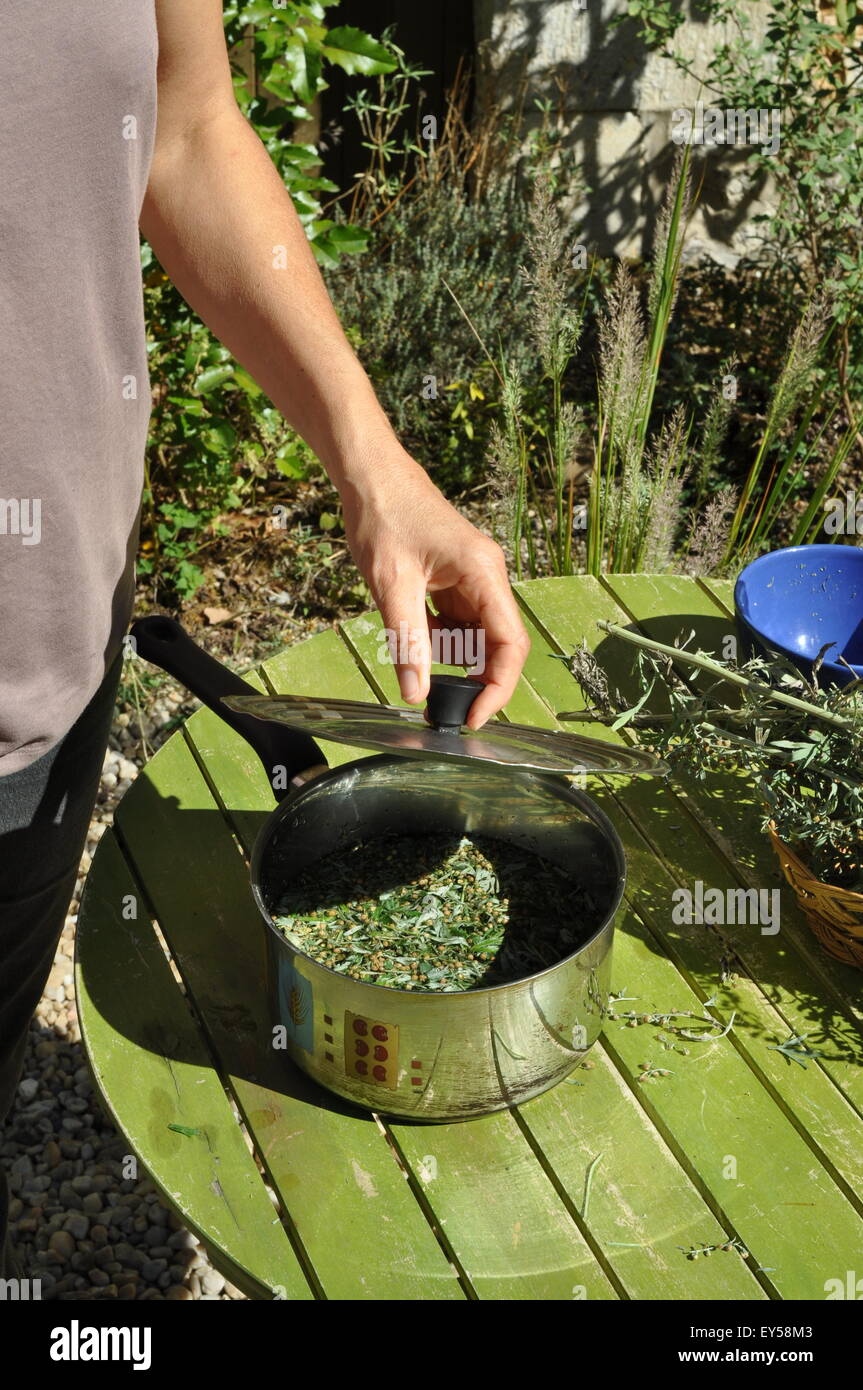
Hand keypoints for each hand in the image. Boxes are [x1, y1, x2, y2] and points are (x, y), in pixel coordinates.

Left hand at [339, 447, 529, 727]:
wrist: (371, 477)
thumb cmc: (384, 517)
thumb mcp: (391, 587)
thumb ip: (407, 643)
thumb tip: (415, 693)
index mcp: (483, 573)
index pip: (509, 643)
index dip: (497, 687)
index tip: (472, 716)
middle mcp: (487, 576)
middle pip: (500, 644)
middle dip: (477, 679)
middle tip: (444, 707)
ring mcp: (473, 578)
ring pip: (478, 636)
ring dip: (455, 660)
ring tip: (419, 667)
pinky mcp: (456, 580)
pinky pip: (459, 622)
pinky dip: (441, 640)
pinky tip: (416, 641)